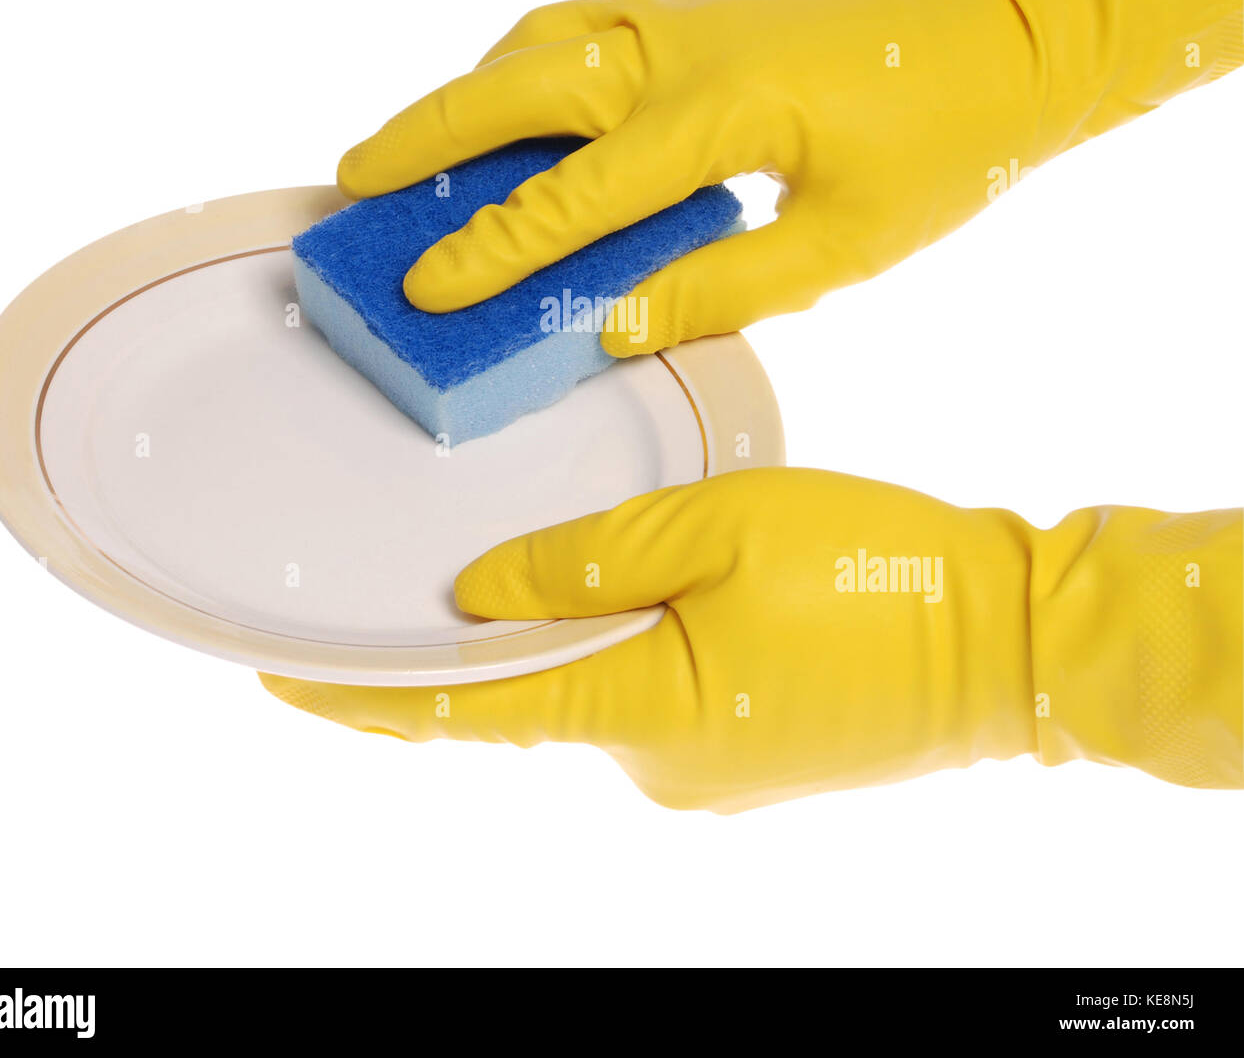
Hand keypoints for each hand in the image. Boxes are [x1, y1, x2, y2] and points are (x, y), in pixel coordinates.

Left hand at [260, 468, 1241, 810]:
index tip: (281, 678)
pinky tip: (659, 593)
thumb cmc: (880, 571)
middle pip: (532, 696)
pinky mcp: (745, 755)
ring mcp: (708, 770)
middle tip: (442, 571)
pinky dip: (629, 647)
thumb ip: (591, 559)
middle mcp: (661, 762)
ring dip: (572, 635)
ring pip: (599, 689)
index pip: (468, 710)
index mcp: (644, 707)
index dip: (365, 696)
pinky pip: (653, 694)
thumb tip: (483, 590)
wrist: (1016, 641)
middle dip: (481, 645)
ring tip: (587, 560)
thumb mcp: (726, 527)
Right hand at [337, 0, 1039, 354]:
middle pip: (517, 88)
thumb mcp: (839, 248)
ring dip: (463, 93)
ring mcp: (681, 13)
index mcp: (718, 116)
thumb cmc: (938, 144)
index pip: (572, 199)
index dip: (492, 252)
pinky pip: (578, 26)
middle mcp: (680, 48)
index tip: (424, 286)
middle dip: (425, 134)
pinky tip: (504, 101)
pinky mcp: (692, 6)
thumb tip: (610, 330)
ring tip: (408, 144)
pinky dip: (520, 63)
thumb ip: (718, 288)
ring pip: (538, 43)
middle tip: (354, 177)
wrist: (997, 33)